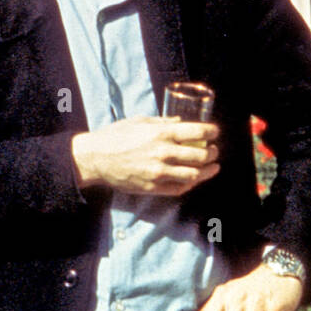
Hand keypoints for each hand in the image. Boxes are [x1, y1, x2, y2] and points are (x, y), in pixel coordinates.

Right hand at [71, 116, 218, 194]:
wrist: (95, 158)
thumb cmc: (115, 136)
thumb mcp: (139, 121)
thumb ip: (163, 122)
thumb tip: (181, 122)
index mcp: (161, 133)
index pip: (197, 131)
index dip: (211, 131)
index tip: (215, 132)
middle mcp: (163, 153)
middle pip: (200, 155)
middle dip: (212, 152)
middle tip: (214, 150)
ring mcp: (158, 173)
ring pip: (194, 175)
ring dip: (207, 170)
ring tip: (212, 167)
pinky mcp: (153, 187)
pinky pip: (179, 188)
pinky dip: (190, 184)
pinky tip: (195, 179)